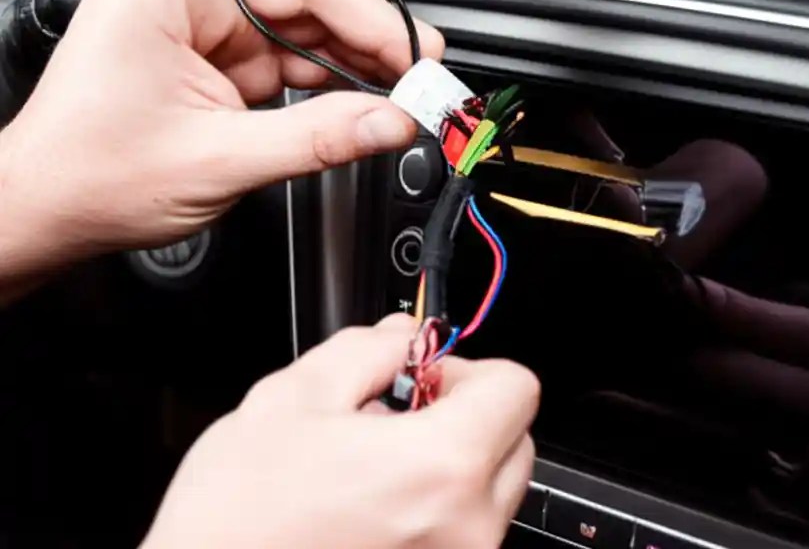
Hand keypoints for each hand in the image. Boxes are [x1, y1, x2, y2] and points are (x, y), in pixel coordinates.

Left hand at [0, 0, 439, 283]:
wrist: (51, 212)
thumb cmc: (89, 174)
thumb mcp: (215, 160)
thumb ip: (315, 138)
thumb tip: (390, 122)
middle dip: (367, 18)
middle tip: (417, 64)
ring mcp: (209, 23)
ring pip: (308, 14)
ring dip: (362, 47)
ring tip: (406, 84)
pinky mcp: (226, 57)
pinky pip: (299, 50)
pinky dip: (340, 73)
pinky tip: (372, 95)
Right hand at [142, 313, 539, 548]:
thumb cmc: (234, 523)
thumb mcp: (288, 403)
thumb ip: (364, 353)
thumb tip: (403, 337)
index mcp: (441, 466)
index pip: (517, 387)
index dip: (466, 368)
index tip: (423, 377)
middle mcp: (467, 527)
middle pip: (514, 440)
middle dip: (466, 417)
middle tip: (395, 419)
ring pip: (491, 493)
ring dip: (451, 469)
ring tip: (372, 473)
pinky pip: (464, 535)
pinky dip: (435, 514)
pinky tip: (371, 512)